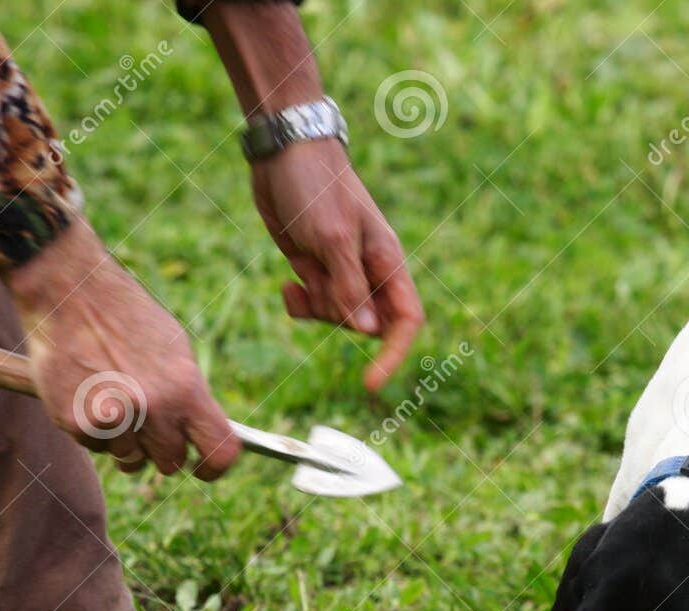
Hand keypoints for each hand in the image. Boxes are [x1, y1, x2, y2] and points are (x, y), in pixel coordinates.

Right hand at [3, 219, 240, 478]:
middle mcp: (155, 407)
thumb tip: (201, 433)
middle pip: (170, 461)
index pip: (219, 450)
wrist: (70, 290)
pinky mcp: (78, 422)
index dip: (213, 468)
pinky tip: (85, 393)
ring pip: (128, 459)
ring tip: (110, 398)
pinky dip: (90, 430)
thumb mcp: (175, 351)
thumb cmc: (126, 318)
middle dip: (158, 449)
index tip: (201, 469)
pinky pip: (94, 447)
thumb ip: (189, 396)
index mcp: (187, 389)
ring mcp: (117, 418)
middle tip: (142, 421)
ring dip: (121, 441)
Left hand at [251, 140, 424, 390]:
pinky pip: (312, 303)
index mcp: (387, 262)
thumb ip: (349, 287)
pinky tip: (286, 284)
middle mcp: (369, 271)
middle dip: (339, 320)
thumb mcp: (332, 238)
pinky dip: (299, 302)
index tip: (370, 384)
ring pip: (336, 317)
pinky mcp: (314, 266)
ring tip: (298, 277)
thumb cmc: (316, 186)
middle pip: (366, 324)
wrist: (283, 149)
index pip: (404, 321)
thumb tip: (366, 333)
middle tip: (316, 286)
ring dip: (316, 309)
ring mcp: (341, 270)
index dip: (393, 354)